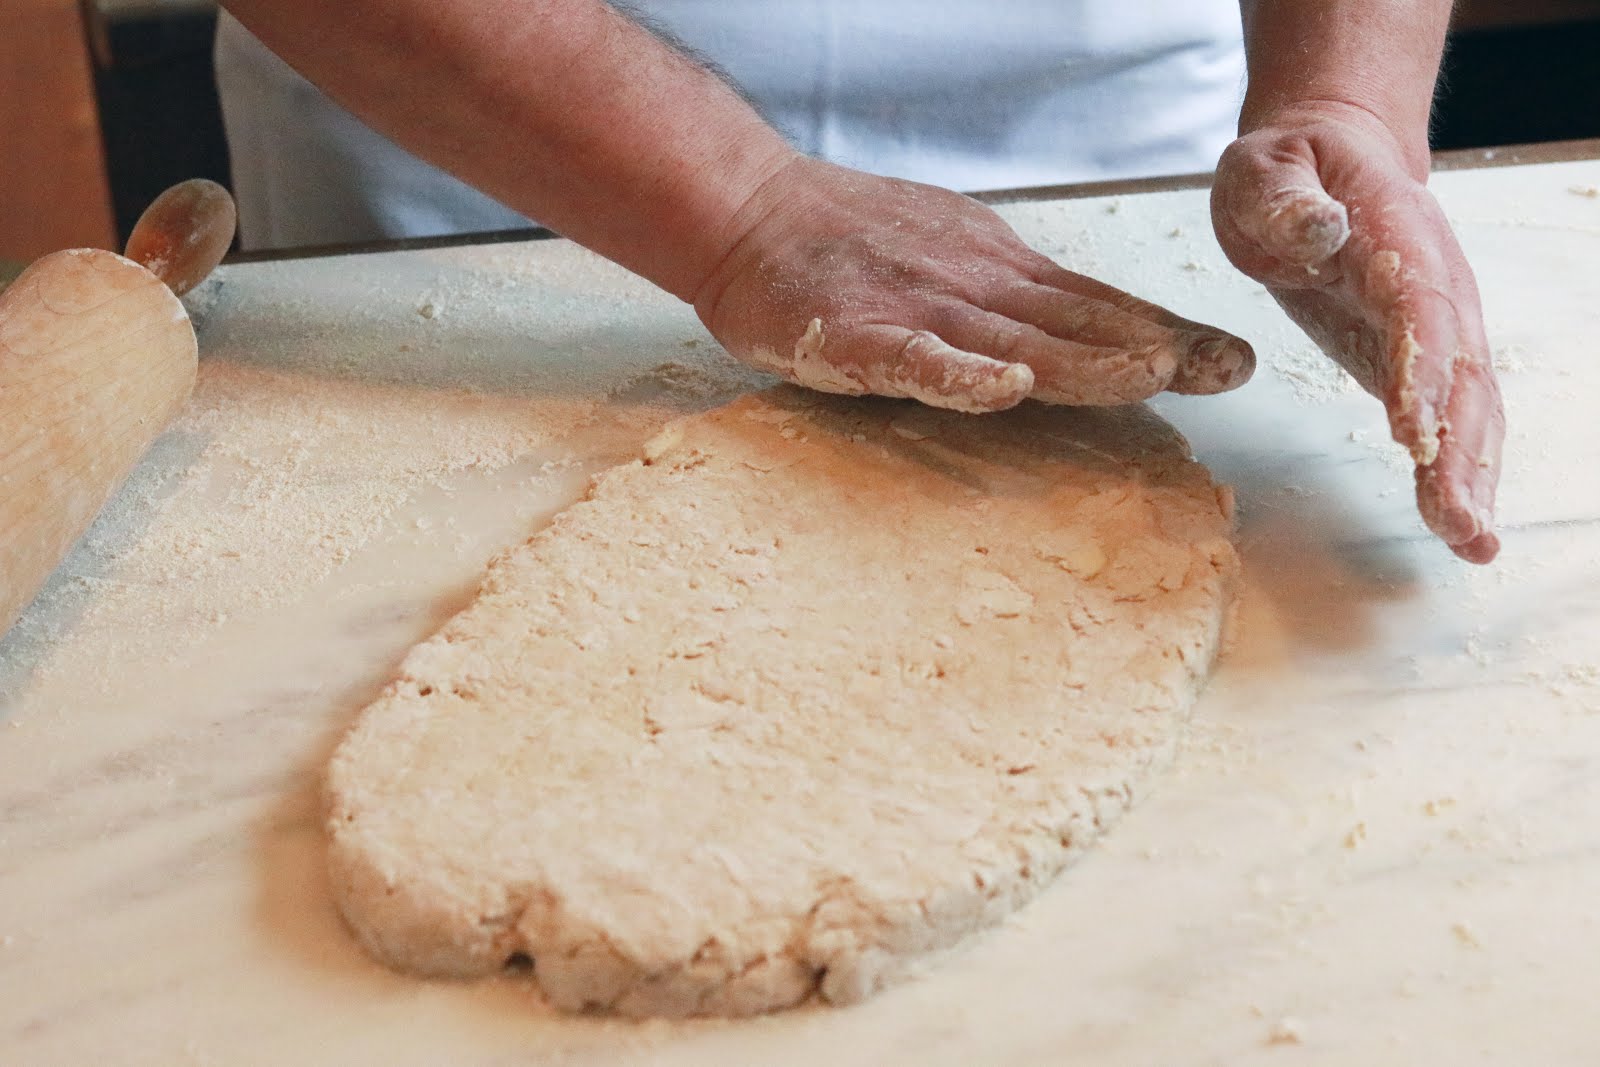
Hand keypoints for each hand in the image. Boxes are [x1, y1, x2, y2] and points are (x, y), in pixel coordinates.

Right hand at [693, 156, 1254, 414]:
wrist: (749, 208)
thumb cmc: (844, 235)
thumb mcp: (950, 245)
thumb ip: (1010, 293)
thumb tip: (1082, 328)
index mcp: (996, 270)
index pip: (1094, 304)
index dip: (1162, 331)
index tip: (1228, 359)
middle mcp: (973, 284)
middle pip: (1076, 322)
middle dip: (1155, 348)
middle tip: (1226, 370)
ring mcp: (918, 307)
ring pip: (1014, 337)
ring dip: (1084, 357)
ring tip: (1148, 373)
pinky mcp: (860, 333)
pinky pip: (915, 357)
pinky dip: (960, 372)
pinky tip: (1002, 388)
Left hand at [1212, 103, 1503, 563]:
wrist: (1331, 157)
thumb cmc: (1292, 166)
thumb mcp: (1265, 167)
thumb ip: (1286, 199)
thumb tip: (1321, 229)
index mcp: (1400, 238)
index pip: (1420, 310)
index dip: (1422, 372)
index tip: (1417, 433)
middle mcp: (1437, 289)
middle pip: (1459, 375)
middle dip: (1461, 452)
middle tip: (1457, 521)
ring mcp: (1436, 327)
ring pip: (1467, 407)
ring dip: (1471, 476)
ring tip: (1471, 541)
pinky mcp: (1416, 358)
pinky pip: (1448, 419)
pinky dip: (1456, 471)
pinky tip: (1459, 524)